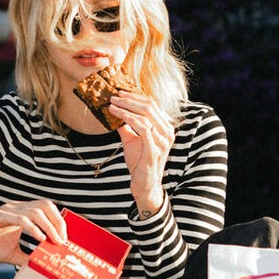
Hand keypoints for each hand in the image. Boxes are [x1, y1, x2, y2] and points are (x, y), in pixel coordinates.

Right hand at [0, 199, 66, 265]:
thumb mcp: (13, 254)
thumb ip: (28, 256)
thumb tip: (44, 265)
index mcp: (21, 213)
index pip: (46, 209)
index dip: (58, 221)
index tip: (64, 239)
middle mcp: (16, 208)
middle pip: (45, 205)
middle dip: (57, 222)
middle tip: (62, 240)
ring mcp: (7, 211)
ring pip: (35, 211)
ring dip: (48, 226)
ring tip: (53, 241)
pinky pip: (20, 218)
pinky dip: (32, 228)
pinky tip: (39, 239)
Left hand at [108, 90, 174, 214]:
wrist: (145, 184)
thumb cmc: (140, 162)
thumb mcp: (132, 140)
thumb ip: (127, 126)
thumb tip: (115, 113)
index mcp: (164, 127)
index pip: (151, 104)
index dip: (135, 97)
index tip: (119, 93)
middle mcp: (167, 132)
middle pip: (149, 106)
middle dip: (129, 99)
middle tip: (113, 97)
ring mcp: (163, 141)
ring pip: (145, 115)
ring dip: (126, 108)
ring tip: (112, 105)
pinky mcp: (155, 149)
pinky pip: (143, 128)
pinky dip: (129, 119)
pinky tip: (118, 116)